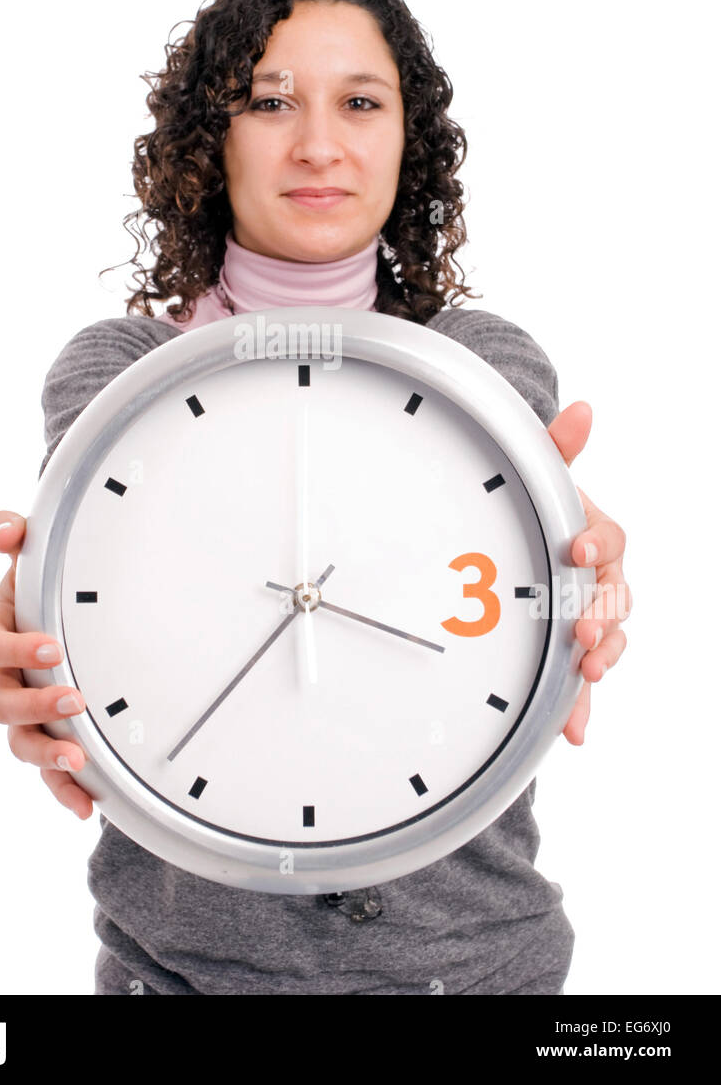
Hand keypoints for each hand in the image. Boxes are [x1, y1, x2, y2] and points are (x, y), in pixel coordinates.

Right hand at [0, 511, 92, 818]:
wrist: (66, 611)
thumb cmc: (43, 584)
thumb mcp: (31, 553)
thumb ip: (14, 532)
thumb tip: (4, 531)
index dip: (15, 648)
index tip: (52, 645)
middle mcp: (1, 680)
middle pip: (0, 703)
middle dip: (36, 704)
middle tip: (75, 700)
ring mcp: (22, 715)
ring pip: (20, 743)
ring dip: (47, 755)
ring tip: (79, 760)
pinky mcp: (47, 739)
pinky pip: (47, 772)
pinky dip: (63, 790)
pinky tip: (85, 806)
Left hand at [546, 403, 631, 745]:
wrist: (520, 548)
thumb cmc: (535, 509)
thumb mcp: (538, 477)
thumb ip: (557, 447)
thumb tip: (581, 407)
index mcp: (597, 536)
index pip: (611, 540)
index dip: (597, 543)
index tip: (576, 546)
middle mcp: (602, 579)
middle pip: (617, 599)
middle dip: (603, 616)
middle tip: (583, 630)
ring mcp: (591, 618)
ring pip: (611, 642)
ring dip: (602, 659)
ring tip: (588, 673)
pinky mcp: (574, 653)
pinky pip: (584, 681)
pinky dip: (581, 707)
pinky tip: (574, 731)